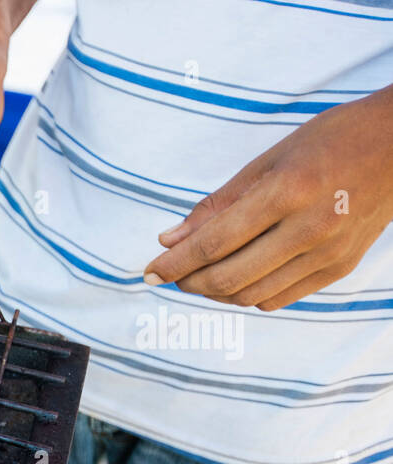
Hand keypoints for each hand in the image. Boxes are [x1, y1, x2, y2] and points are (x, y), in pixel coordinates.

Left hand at [143, 87, 392, 310]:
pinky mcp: (339, 268)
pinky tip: (238, 275)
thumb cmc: (332, 140)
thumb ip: (218, 204)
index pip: (214, 243)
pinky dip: (248, 293)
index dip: (174, 264)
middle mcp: (310, 228)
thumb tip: (169, 240)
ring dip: (215, 291)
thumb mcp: (270, 159)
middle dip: (189, 282)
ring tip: (201, 275)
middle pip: (228, 278)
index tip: (149, 272)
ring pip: (251, 294)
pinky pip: (278, 298)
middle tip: (172, 274)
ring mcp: (328, 253)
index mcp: (288, 192)